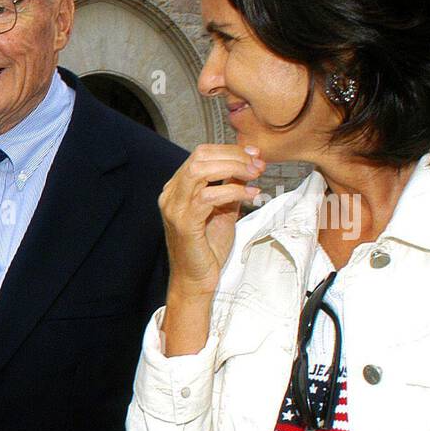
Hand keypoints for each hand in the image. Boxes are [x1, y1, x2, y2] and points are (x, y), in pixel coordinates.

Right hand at [158, 144, 263, 299]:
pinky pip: (209, 196)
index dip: (230, 150)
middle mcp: (171, 195)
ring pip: (201, 170)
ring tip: (255, 175)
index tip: (255, 155)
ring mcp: (175, 208)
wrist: (195, 280)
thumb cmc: (207, 249)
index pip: (201, 155)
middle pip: (200, 156)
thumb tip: (248, 165)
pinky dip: (234, 191)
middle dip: (234, 156)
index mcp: (177, 189)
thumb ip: (231, 187)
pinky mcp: (184, 223)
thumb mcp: (223, 210)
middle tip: (258, 165)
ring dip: (233, 168)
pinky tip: (251, 195)